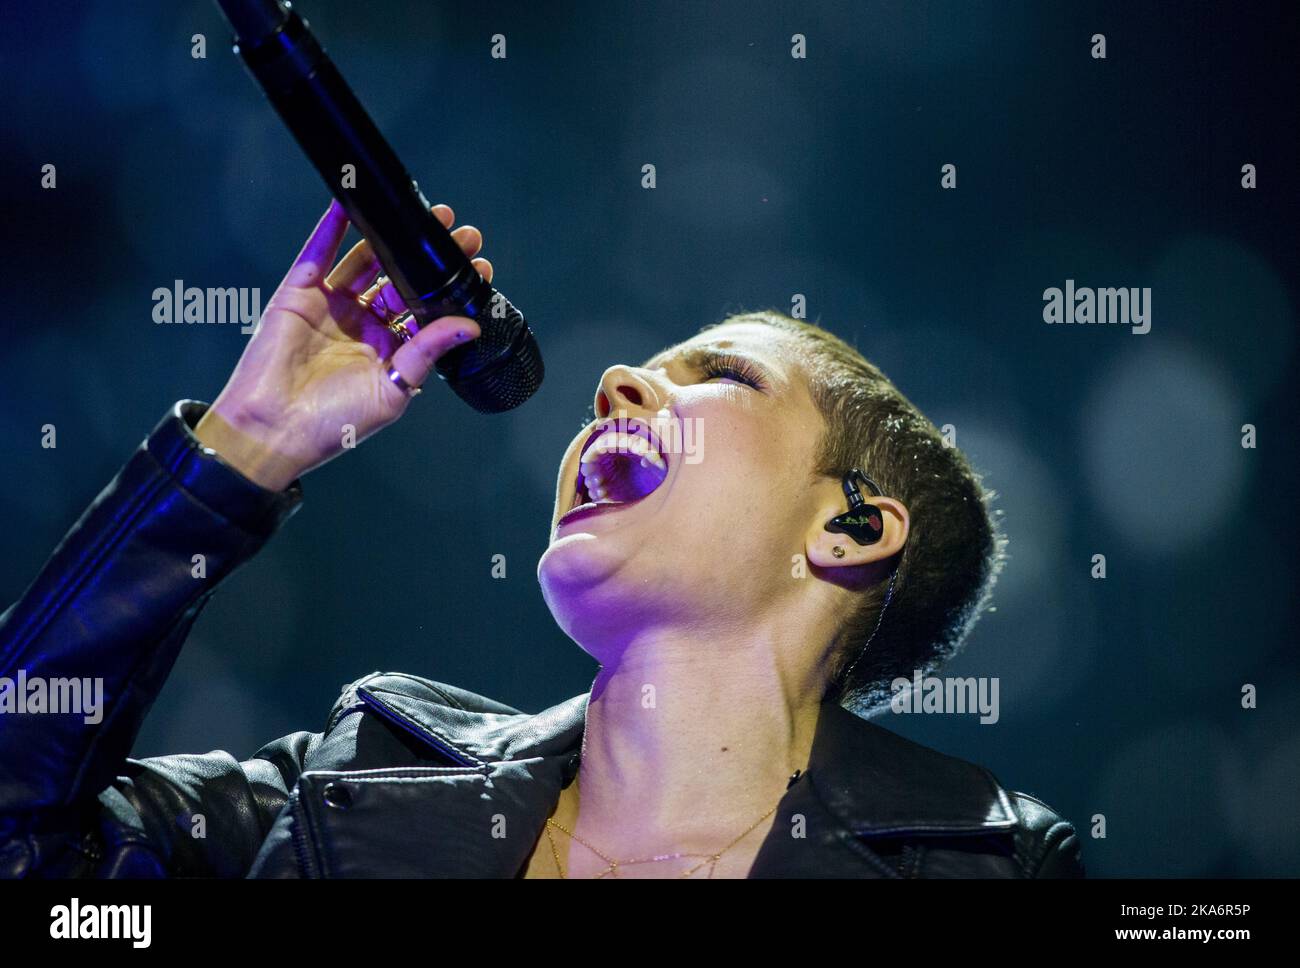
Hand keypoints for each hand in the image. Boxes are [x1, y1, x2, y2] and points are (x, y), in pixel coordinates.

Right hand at [194, 199, 490, 489]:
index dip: (450, 289)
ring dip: (393, 237)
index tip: (480, 267)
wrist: (275, 430)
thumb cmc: (334, 424)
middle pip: (402, 280)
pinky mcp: (299, 294)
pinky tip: (354, 204)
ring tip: (427, 215)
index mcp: (388, 350)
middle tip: (464, 234)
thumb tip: (470, 325)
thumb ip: (427, 352)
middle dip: (430, 257)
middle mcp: (363, 324)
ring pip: (367, 262)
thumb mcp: (393, 389)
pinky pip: (319, 253)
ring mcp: (332, 306)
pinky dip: (334, 227)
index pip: (426, 310)